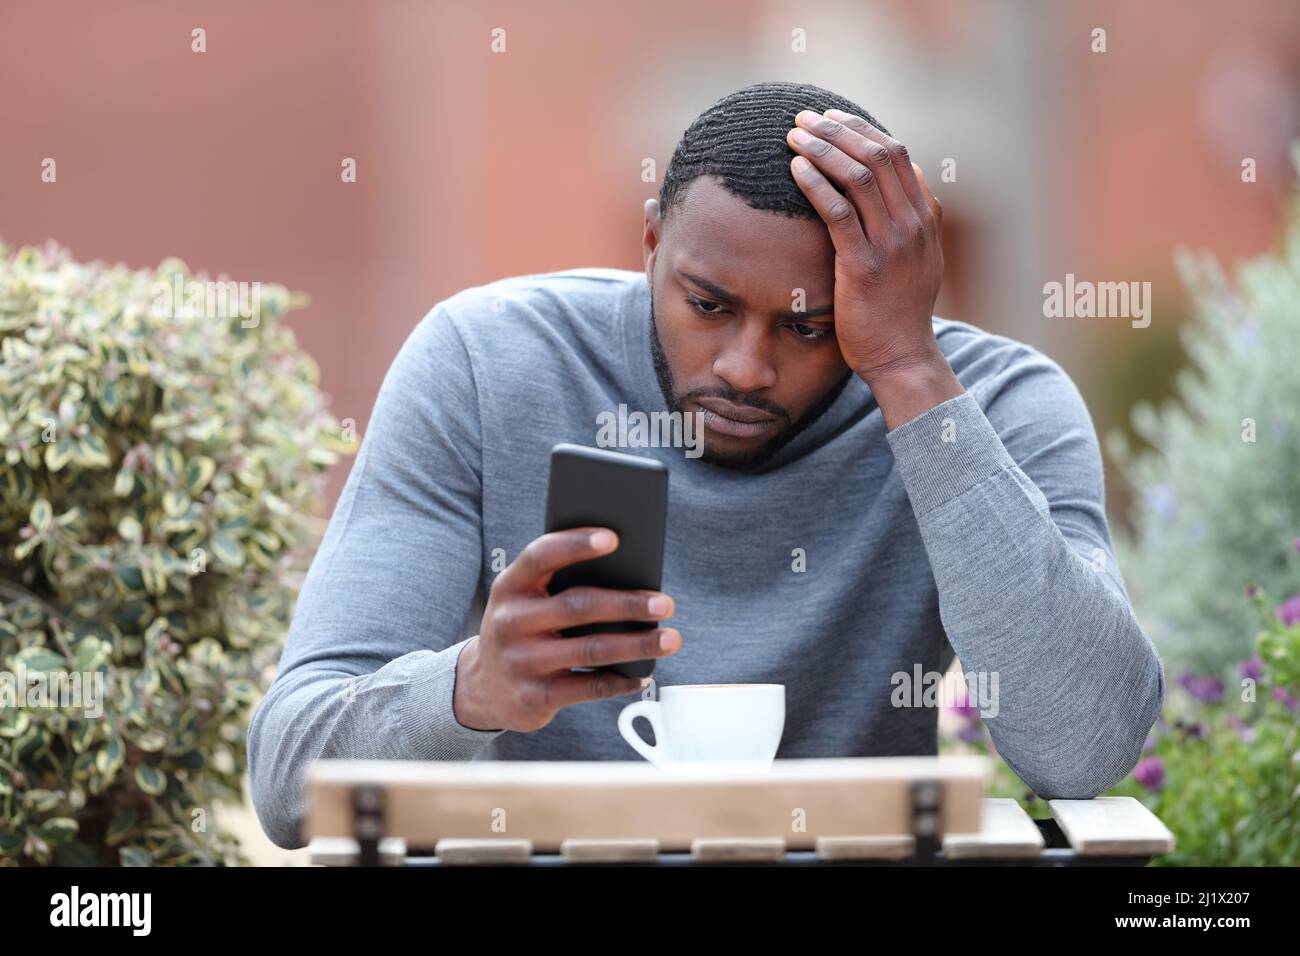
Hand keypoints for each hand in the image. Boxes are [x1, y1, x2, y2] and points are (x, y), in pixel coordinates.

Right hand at [453, 528, 681, 731]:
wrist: (483, 687)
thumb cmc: (522, 629)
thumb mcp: (526, 600)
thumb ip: (559, 584)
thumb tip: (630, 577)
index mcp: (510, 586)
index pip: (541, 555)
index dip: (576, 544)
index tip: (614, 538)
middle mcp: (510, 621)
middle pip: (578, 606)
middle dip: (627, 604)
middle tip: (665, 603)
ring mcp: (521, 661)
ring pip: (591, 649)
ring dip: (637, 644)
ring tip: (670, 639)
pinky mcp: (534, 697)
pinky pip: (589, 688)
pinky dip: (622, 681)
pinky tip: (644, 674)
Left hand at [785, 108, 946, 384]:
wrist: (901, 357)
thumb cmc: (897, 312)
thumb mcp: (914, 260)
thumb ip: (907, 221)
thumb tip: (897, 182)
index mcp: (925, 217)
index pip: (896, 153)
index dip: (860, 129)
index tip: (830, 118)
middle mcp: (913, 224)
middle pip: (878, 155)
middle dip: (837, 130)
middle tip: (804, 118)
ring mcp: (892, 244)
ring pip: (858, 176)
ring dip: (823, 149)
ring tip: (793, 136)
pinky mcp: (865, 266)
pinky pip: (839, 212)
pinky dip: (816, 183)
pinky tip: (795, 170)